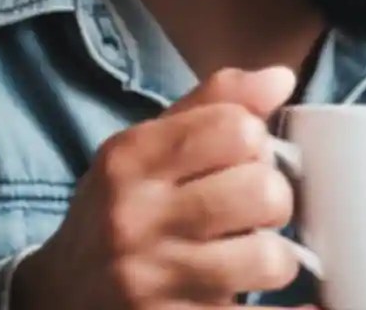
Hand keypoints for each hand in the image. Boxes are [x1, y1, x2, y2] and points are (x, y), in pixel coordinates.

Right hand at [11, 67, 311, 309]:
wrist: (62, 293)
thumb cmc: (123, 209)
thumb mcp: (148, 148)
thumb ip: (214, 105)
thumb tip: (281, 79)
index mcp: (131, 161)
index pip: (235, 127)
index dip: (257, 139)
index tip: (246, 156)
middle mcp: (136, 220)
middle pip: (261, 190)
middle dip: (274, 198)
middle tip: (256, 210)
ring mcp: (154, 282)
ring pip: (270, 258)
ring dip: (275, 257)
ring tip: (251, 255)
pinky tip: (303, 305)